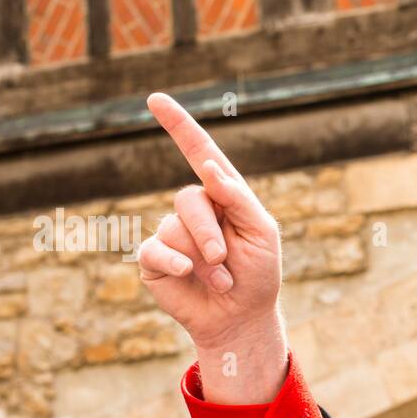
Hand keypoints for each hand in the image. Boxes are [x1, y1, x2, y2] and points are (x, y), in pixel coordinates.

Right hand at [142, 93, 288, 402]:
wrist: (242, 317)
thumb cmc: (258, 274)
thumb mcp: (262, 233)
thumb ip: (239, 198)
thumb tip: (210, 167)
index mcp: (222, 196)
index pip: (199, 152)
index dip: (178, 125)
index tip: (156, 100)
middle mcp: (194, 210)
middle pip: (188, 198)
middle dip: (209, 232)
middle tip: (225, 260)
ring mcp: (172, 233)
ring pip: (174, 228)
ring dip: (203, 259)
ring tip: (221, 279)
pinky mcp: (154, 259)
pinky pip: (155, 250)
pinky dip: (176, 263)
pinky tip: (188, 276)